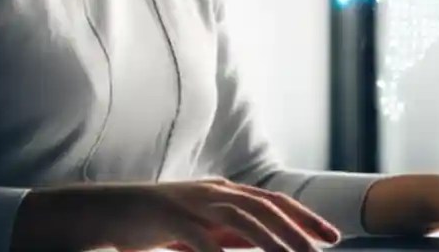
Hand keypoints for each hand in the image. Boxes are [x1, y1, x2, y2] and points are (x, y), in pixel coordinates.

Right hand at [120, 177, 341, 251]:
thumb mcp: (202, 225)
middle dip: (298, 229)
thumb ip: (232, 232)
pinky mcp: (170, 218)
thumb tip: (268, 243)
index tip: (332, 237)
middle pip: (266, 207)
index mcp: (225, 191)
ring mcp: (193, 203)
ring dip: (271, 240)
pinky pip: (201, 238)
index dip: (305, 218)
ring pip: (242, 219)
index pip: (275, 202)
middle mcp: (214, 192)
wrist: (106, 211)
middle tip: (322, 250)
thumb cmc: (156, 222)